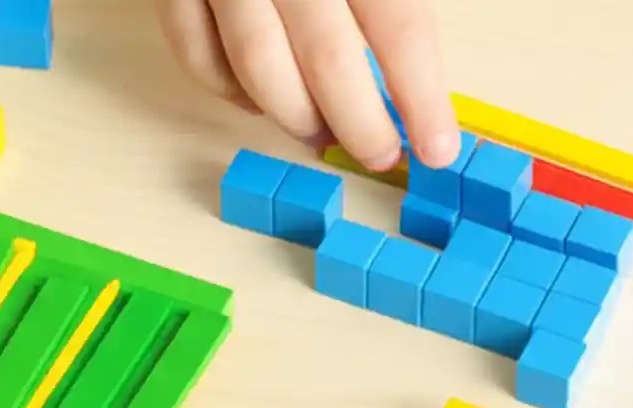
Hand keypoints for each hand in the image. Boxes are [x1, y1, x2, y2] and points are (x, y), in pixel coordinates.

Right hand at [155, 0, 460, 170]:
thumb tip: (420, 71)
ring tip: (323, 137)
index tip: (438, 148)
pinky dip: (228, 90)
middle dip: (360, 125)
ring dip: (294, 117)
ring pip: (256, 65)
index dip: (422, 98)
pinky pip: (194, 51)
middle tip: (380, 154)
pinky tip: (260, 102)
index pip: (400, 27)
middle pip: (328, 60)